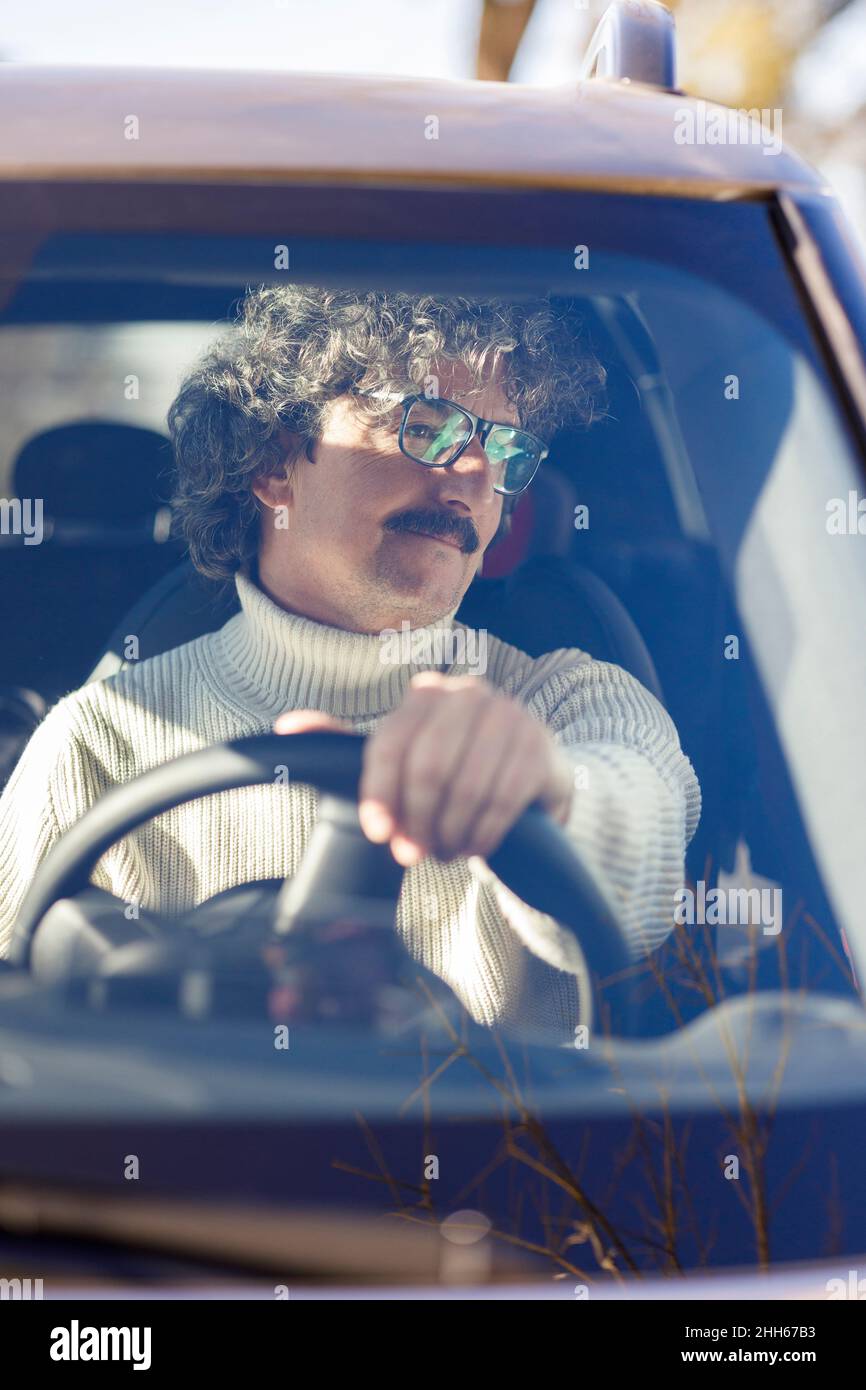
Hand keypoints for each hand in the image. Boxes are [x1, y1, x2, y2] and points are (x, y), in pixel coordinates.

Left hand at [273, 674, 574, 866]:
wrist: (527, 786)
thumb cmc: (453, 772)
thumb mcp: (400, 760)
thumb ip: (346, 745)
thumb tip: (288, 726)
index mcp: (427, 692)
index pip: (392, 742)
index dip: (380, 793)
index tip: (379, 833)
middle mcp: (470, 693)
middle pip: (428, 766)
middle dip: (418, 820)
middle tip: (415, 853)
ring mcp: (511, 715)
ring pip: (467, 786)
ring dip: (451, 832)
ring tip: (447, 851)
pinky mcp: (541, 747)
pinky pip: (504, 799)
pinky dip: (484, 833)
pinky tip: (476, 847)